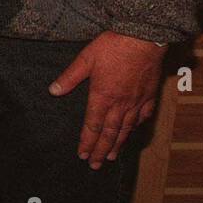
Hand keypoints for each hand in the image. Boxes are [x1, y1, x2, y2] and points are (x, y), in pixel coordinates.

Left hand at [49, 31, 167, 169]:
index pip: (92, 126)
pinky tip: (132, 132)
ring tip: (111, 157)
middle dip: (101, 150)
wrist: (144, 38)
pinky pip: (143, 117)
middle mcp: (120, 104)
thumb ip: (69, 77)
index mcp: (102, 96)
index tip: (81, 154)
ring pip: (126, 129)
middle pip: (110, 133)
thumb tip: (53, 91)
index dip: (86, 142)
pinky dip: (136, 128)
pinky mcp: (149, 95)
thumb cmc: (113, 46)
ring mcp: (137, 101)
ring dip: (117, 144)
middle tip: (94, 165)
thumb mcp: (85, 59)